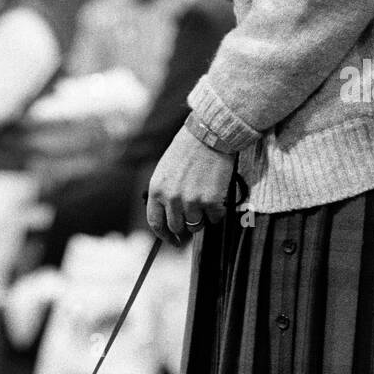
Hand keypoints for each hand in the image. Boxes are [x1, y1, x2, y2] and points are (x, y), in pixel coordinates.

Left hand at [147, 125, 233, 243]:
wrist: (211, 133)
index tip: (172, 240)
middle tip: (194, 220)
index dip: (164, 236)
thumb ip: (165, 194)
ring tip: (205, 200)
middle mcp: (172, 199)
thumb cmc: (188, 149)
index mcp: (157, 190)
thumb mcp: (166, 170)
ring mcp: (192, 202)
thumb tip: (171, 220)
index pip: (156, 223)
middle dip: (185, 227)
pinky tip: (217, 196)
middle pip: (177, 227)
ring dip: (201, 218)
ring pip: (196, 226)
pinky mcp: (211, 202)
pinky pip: (214, 218)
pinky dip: (217, 212)